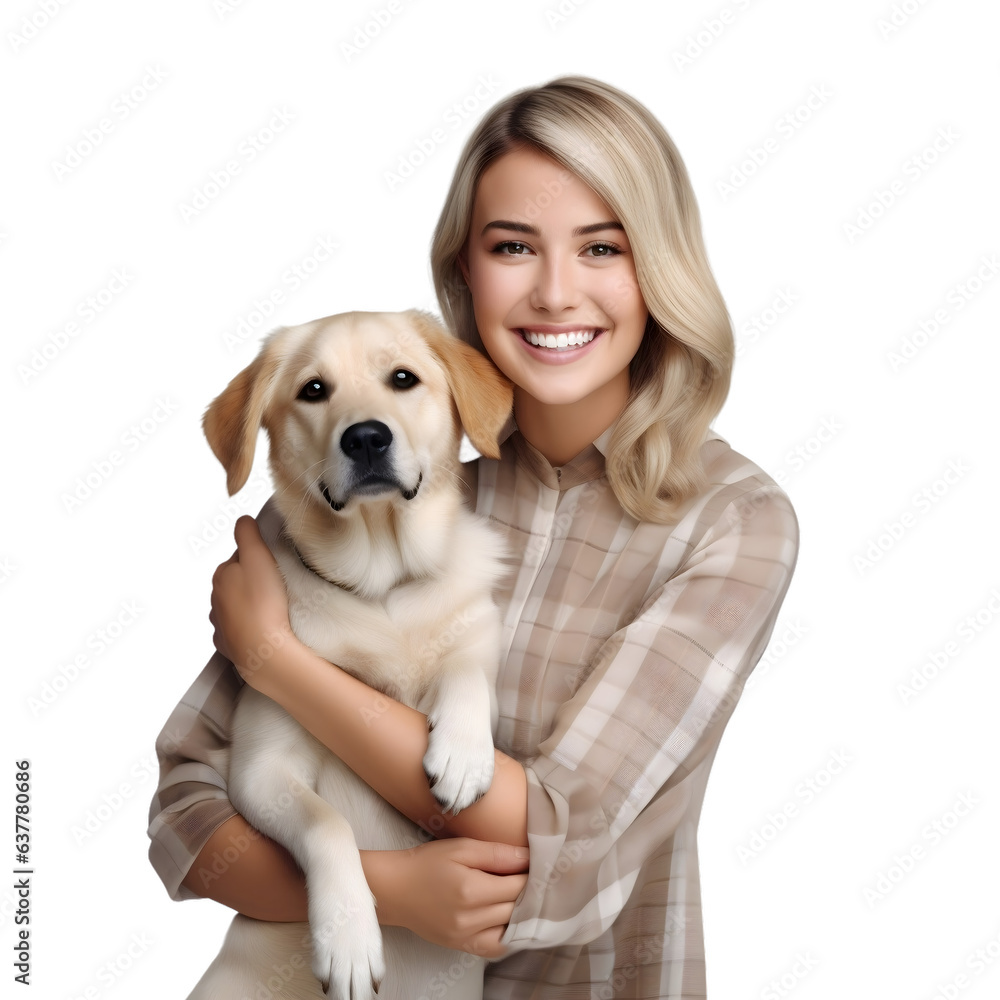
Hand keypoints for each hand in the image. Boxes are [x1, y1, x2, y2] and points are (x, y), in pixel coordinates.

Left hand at [209, 515, 295, 687]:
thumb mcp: (258, 556)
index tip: (273, 567)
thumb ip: (248, 534)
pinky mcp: (228, 645)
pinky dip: (248, 628)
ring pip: (236, 607)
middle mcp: (215, 598)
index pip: (239, 558)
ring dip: (250, 605)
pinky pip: (238, 631)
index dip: (258, 559)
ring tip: (272, 610)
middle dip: (253, 582)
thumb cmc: (263, 602)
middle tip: (277, 588)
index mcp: (221, 575)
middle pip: (237, 583)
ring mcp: (220, 624)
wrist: (264, 650)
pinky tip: (263, 629)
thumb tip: (242, 520)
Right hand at [373, 839, 528, 957]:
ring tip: (527, 897)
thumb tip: (528, 856)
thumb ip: (496, 854)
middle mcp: (470, 919)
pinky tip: (512, 920)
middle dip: (531, 893)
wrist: (394, 889)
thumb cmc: (426, 863)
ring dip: (523, 915)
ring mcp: (465, 936)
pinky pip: (494, 947)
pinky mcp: (460, 946)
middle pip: (517, 909)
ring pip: (510, 930)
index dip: (533, 875)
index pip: (518, 886)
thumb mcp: (461, 848)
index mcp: (471, 890)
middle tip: (539, 878)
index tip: (542, 865)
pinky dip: (508, 934)